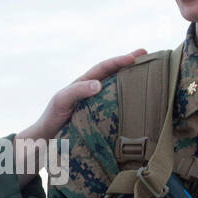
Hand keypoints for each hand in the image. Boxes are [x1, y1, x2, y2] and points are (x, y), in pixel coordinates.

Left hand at [13, 49, 145, 184]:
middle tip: (150, 57)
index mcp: (84, 83)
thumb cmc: (52, 117)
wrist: (47, 140)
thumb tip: (98, 84)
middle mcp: (93, 92)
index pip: (104, 67)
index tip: (135, 57)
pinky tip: (141, 106)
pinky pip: (118, 108)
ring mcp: (99, 105)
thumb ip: (77, 91)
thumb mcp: (62, 101)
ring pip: (119, 90)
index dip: (119, 61)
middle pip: (115, 74)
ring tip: (151, 76)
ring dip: (133, 82)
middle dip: (131, 64)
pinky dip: (130, 104)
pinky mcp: (102, 120)